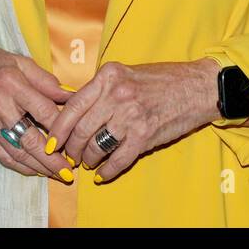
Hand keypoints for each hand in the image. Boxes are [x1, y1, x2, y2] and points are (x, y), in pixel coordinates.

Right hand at [0, 43, 75, 180]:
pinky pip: (2, 155)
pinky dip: (20, 166)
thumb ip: (46, 81)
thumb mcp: (20, 61)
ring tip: (57, 174)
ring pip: (17, 152)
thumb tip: (71, 97)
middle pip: (30, 139)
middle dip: (52, 159)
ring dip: (39, 167)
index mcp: (11, 83)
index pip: (43, 111)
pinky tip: (34, 171)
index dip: (62, 126)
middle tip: (69, 171)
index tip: (77, 137)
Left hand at [46, 58, 219, 181]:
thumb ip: (100, 89)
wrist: (197, 87)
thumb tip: (71, 108)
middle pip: (80, 130)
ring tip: (88, 162)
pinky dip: (107, 171)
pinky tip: (102, 174)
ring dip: (88, 159)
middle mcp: (116, 94)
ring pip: (96, 146)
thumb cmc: (161, 79)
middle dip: (71, 148)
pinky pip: (118, 160)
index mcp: (108, 76)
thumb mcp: (125, 74)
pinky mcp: (145, 135)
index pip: (72, 106)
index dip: (57, 129)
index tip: (51, 142)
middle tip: (70, 156)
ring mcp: (131, 116)